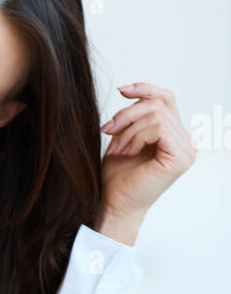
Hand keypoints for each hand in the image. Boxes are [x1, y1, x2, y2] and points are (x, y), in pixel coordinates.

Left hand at [97, 83, 196, 240]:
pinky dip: (137, 136)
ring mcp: (186, 151)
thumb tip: (128, 89)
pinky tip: (127, 151)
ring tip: (116, 147)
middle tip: (108, 130)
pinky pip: (159, 129)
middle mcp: (186, 142)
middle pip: (159, 104)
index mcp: (174, 136)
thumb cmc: (118, 177)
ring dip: (129, 129)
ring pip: (157, 115)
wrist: (115, 205)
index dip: (145, 89)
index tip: (121, 90)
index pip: (166, 100)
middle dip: (128, 114)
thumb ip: (134, 116)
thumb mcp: (124, 137)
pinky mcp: (180, 158)